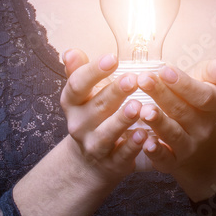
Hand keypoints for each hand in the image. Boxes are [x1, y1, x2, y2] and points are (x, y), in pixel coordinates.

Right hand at [59, 49, 145, 184]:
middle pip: (96, 107)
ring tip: (138, 107)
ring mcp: (94, 146)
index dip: (94, 71)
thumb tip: (71, 52)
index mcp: (73, 103)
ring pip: (107, 133)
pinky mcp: (112, 163)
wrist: (90, 161)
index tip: (113, 58)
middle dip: (115, 92)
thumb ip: (79, 71)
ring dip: (123, 120)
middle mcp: (80, 125)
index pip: (78, 85)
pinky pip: (122, 155)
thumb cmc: (92, 115)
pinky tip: (145, 135)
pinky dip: (133, 146)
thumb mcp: (83, 94)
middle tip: (132, 79)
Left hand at [135, 59, 215, 174]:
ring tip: (144, 110)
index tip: (165, 70)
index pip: (203, 95)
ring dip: (159, 122)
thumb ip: (211, 72)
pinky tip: (145, 142)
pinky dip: (156, 152)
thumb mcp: (205, 83)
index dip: (184, 84)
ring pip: (174, 134)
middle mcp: (203, 127)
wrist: (195, 137)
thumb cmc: (194, 100)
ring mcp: (189, 146)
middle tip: (144, 79)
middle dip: (162, 94)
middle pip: (183, 111)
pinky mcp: (173, 161)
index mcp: (214, 105)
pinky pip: (165, 159)